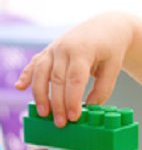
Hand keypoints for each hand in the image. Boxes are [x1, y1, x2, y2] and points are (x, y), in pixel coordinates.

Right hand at [14, 12, 133, 127]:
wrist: (106, 26)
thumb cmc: (111, 48)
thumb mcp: (114, 66)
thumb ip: (103, 87)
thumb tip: (89, 107)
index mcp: (83, 51)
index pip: (75, 79)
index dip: (72, 99)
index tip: (74, 117)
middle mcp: (65, 48)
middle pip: (57, 79)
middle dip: (57, 103)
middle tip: (60, 123)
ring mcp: (54, 48)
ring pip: (41, 72)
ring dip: (40, 94)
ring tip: (43, 113)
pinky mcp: (48, 50)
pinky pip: (34, 63)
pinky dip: (26, 75)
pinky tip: (19, 87)